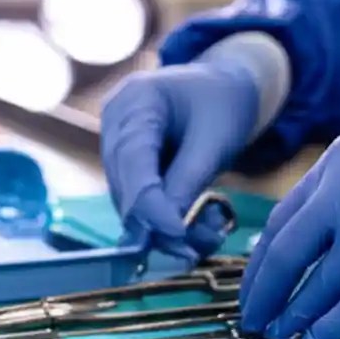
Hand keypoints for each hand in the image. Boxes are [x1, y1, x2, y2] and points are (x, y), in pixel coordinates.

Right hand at [100, 62, 258, 258]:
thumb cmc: (224, 103)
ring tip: (205, 238)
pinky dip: (164, 218)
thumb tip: (169, 232)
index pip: (133, 160)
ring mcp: (114, 142)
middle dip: (157, 223)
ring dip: (163, 228)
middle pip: (125, 184)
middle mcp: (115, 121)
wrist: (223, 87)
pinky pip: (137, 198)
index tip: (176, 233)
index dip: (149, 202)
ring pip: (128, 199)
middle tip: (193, 252)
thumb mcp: (216, 140)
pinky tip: (195, 229)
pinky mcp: (124, 164)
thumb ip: (189, 181)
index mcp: (136, 99)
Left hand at [240, 61, 339, 338]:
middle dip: (264, 293)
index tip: (255, 285)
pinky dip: (332, 328)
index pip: (284, 219)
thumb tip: (335, 229)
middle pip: (287, 253)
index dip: (264, 260)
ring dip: (294, 315)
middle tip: (250, 323)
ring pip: (319, 281)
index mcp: (339, 160)